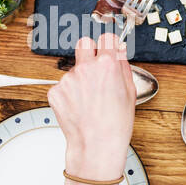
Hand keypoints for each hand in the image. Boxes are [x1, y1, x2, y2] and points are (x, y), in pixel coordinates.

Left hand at [47, 33, 135, 181]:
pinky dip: (69, 94)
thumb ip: (123, 66)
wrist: (96, 146)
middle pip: (84, 43)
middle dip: (89, 51)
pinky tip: (79, 106)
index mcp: (107, 65)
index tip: (108, 51)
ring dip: (80, 78)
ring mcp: (68, 79)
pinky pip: (63, 85)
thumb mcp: (130, 92)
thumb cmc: (115, 124)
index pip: (106, 38)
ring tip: (89, 100)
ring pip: (73, 68)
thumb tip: (119, 51)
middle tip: (94, 67)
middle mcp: (86, 67)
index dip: (109, 46)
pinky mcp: (55, 91)